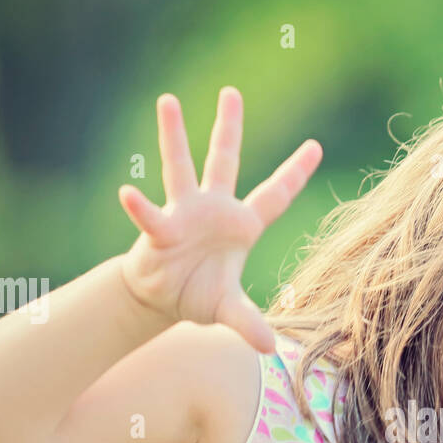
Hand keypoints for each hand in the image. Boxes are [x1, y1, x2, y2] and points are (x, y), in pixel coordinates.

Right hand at [117, 88, 321, 350]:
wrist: (160, 299)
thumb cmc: (198, 293)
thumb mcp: (229, 310)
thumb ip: (249, 322)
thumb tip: (270, 348)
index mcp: (241, 224)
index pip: (275, 195)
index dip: (294, 173)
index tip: (316, 146)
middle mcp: (213, 209)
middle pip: (224, 161)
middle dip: (228, 128)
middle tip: (231, 93)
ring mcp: (184, 215)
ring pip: (180, 169)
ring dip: (174, 137)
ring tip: (167, 101)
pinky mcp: (160, 230)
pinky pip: (150, 215)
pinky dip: (139, 206)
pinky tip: (127, 192)